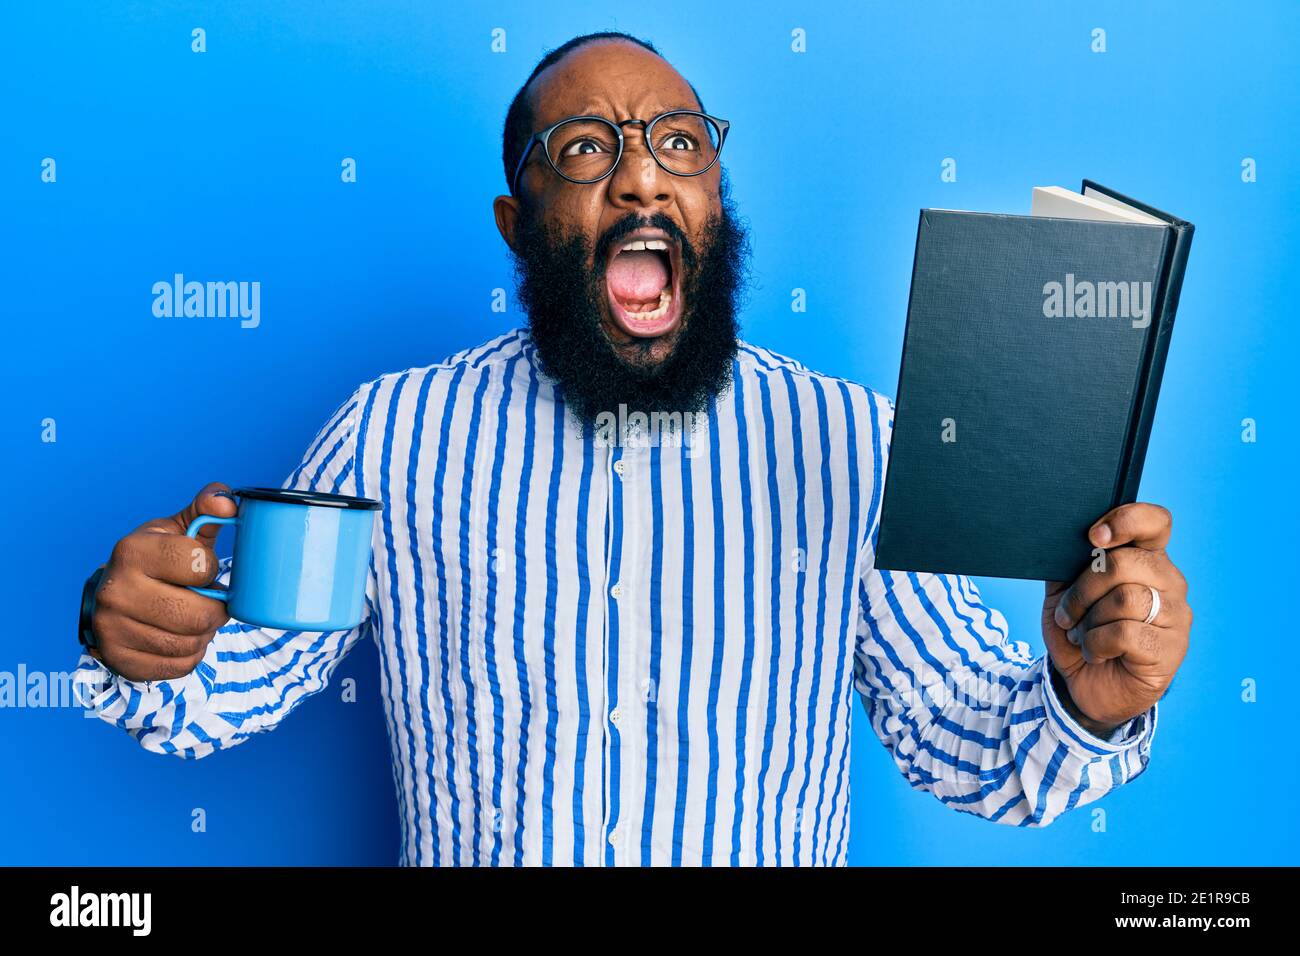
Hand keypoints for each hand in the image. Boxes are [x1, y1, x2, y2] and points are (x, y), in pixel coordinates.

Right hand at [89, 483, 235, 681]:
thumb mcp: (178, 529)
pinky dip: (190, 655)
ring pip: (189, 643)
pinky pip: (177, 666)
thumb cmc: (157, 560)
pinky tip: (180, 638)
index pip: (200, 565)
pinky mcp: (119, 659)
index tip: (203, 568)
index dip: (212, 569)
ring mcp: (112, 628)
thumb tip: (227, 502)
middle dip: (215, 610)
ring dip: (203, 634)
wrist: (116, 595)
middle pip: (198, 614)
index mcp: (133, 550)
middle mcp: (116, 590)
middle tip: (210, 602)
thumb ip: (206, 510)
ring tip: (194, 618)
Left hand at [1041, 502, 1191, 736]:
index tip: (1094, 536)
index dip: (1127, 520)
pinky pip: (1126, 633)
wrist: (1084, 683)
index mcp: (1146, 559)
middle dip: (1083, 589)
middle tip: (1067, 613)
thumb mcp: (1064, 592)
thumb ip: (1068, 562)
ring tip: (1081, 636)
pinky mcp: (1171, 649)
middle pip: (1125, 563)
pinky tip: (1095, 652)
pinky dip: (1097, 644)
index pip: (1156, 522)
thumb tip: (1060, 536)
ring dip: (1088, 621)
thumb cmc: (1079, 631)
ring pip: (1125, 599)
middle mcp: (1169, 582)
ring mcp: (1175, 616)